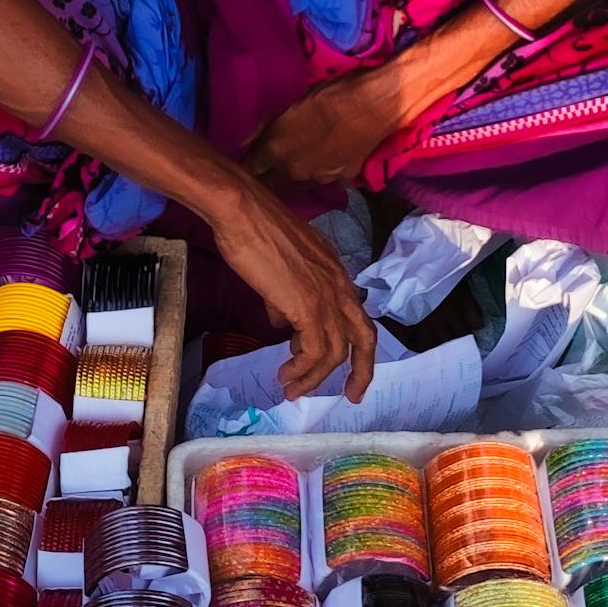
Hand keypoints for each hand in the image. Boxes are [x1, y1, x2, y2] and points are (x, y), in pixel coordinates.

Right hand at [211, 180, 375, 399]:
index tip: (337, 366)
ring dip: (315, 377)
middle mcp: (339, 285)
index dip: (352, 343)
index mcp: (335, 272)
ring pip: (337, 351)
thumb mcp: (279, 267)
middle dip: (361, 371)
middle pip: (365, 337)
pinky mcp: (309, 305)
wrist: (242, 211)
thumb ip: (286, 297)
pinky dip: (303, 369)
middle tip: (350, 394)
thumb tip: (283, 323)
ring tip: (292, 389)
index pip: (356, 315)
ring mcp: (327, 295)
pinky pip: (316, 350)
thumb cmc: (253, 231)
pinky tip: (285, 374)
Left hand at [243, 66, 414, 190]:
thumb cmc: (329, 95)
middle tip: (270, 163)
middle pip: (271, 183)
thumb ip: (263, 129)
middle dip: (267, 176)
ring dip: (294, 175)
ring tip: (299, 160)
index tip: (244, 162)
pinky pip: (325, 180)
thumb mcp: (289, 106)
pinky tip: (327, 160)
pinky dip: (323, 173)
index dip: (245, 167)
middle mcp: (292, 172)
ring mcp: (318, 180)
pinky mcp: (341, 180)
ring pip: (298, 183)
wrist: (374, 104)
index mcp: (275, 151)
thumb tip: (242, 144)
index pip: (248, 169)